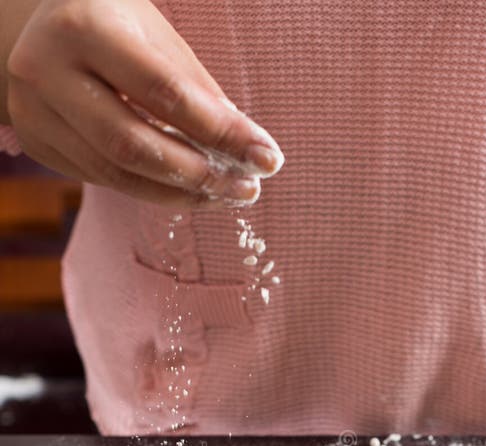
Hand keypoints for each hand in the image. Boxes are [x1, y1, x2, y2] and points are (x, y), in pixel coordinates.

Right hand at [4, 0, 283, 206]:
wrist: (41, 32)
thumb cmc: (112, 24)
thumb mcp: (155, 34)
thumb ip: (197, 89)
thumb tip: (247, 148)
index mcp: (83, 28)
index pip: (165, 93)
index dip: (220, 132)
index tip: (266, 157)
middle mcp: (47, 71)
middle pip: (134, 145)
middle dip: (199, 175)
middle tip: (247, 189)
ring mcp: (34, 113)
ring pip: (118, 175)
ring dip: (180, 194)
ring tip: (224, 195)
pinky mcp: (36, 144)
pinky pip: (104, 181)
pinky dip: (152, 190)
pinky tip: (187, 190)